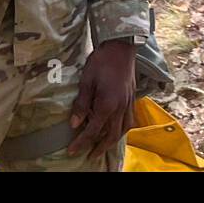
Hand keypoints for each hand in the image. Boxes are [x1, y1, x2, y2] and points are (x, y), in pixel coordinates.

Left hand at [68, 40, 135, 157]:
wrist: (121, 46)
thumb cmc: (101, 61)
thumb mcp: (86, 80)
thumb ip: (81, 104)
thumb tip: (74, 124)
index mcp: (108, 104)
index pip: (93, 130)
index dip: (82, 143)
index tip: (72, 151)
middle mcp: (120, 108)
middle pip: (111, 135)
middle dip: (99, 148)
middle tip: (89, 156)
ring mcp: (128, 103)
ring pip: (122, 130)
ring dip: (112, 141)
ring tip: (103, 147)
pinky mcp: (132, 98)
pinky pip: (128, 121)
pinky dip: (122, 130)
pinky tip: (116, 130)